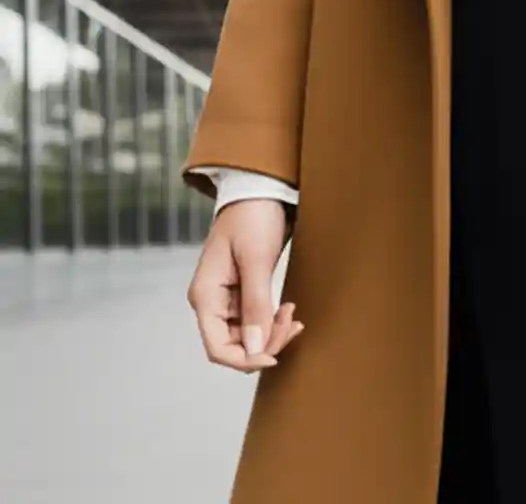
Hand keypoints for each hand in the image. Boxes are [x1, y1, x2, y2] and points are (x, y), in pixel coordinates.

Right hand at [187, 199, 303, 372]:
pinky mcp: (242, 294)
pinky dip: (272, 322)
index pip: (217, 348)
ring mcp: (226, 300)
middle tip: (293, 323)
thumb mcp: (256, 260)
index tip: (274, 357)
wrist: (259, 192)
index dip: (245, 360)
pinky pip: (255, 321)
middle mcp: (211, 302)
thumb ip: (255, 304)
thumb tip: (256, 348)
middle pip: (235, 346)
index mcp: (205, 296)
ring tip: (292, 314)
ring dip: (272, 333)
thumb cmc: (253, 218)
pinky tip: (288, 312)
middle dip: (266, 343)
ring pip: (248, 337)